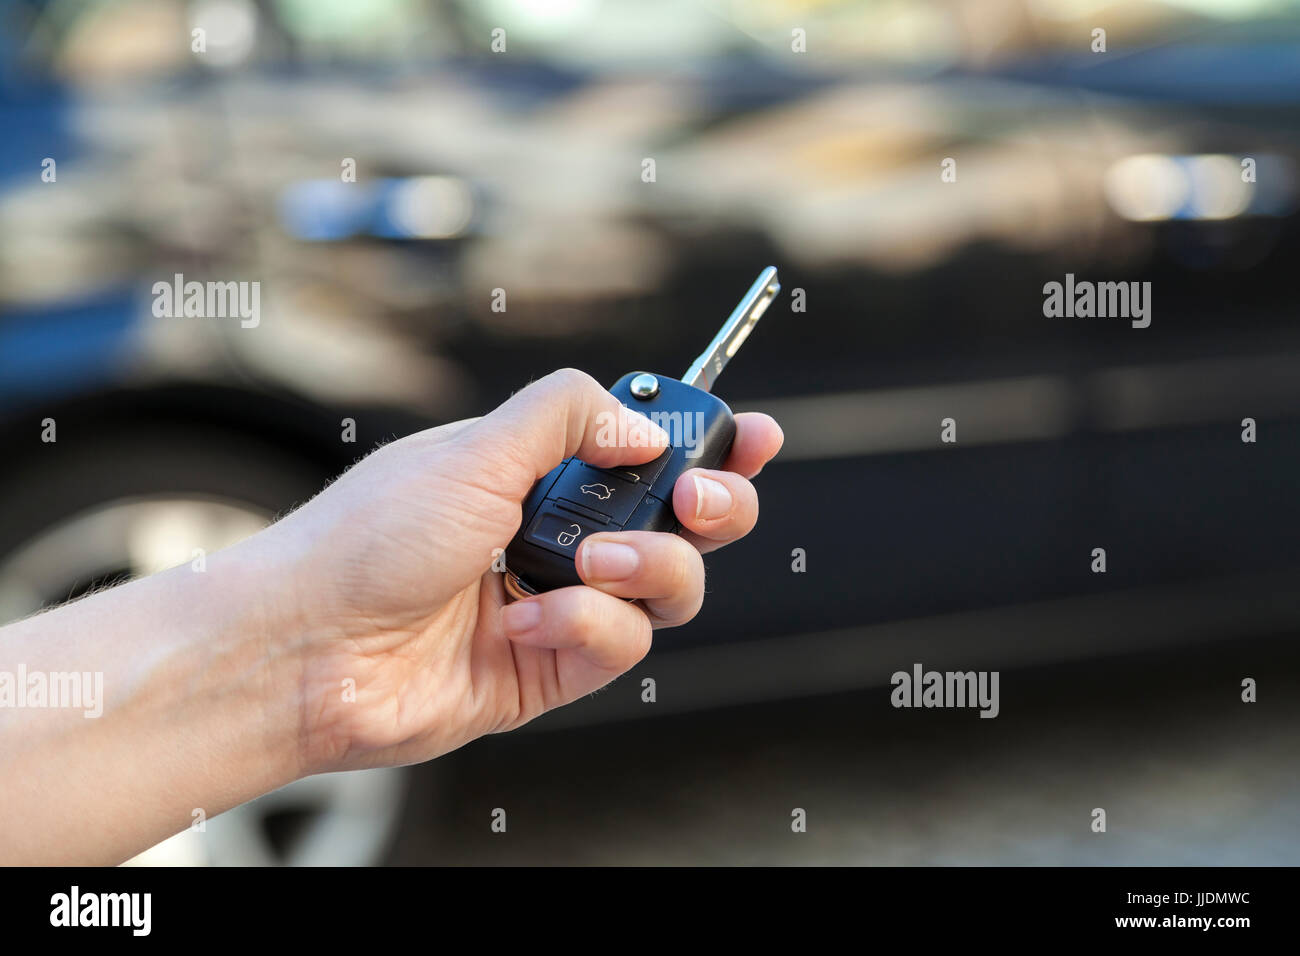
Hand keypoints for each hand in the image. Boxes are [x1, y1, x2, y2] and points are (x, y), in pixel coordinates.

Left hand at [263, 369, 782, 773]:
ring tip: (589, 562)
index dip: (705, 440)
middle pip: (681, 520)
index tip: (753, 434)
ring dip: (649, 566)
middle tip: (698, 499)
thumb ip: (568, 415)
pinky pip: (621, 642)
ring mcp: (560, 602)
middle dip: (712, 505)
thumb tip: (641, 430)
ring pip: (668, 585)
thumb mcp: (476, 448)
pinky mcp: (553, 668)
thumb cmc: (371, 539)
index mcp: (536, 469)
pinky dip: (587, 625)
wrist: (309, 648)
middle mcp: (556, 534)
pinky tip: (526, 620)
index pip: (641, 447)